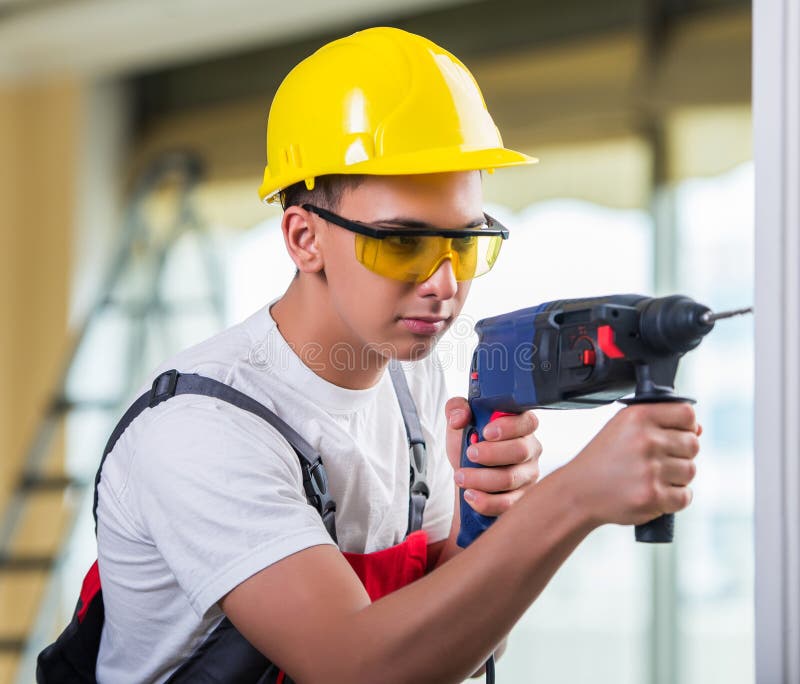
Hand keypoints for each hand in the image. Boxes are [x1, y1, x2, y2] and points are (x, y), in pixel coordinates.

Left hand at [445, 398, 541, 516]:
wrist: (466, 478)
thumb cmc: (468, 446)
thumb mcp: (458, 424)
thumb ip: (456, 409)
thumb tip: (459, 417)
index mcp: (519, 426)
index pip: (527, 421)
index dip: (508, 426)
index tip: (486, 432)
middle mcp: (529, 449)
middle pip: (520, 450)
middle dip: (491, 453)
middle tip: (470, 454)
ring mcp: (528, 475)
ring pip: (511, 478)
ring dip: (481, 478)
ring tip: (461, 476)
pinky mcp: (522, 498)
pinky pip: (508, 503)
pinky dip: (486, 500)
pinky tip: (471, 495)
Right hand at [564, 402, 700, 526]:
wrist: (579, 491)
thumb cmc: (603, 458)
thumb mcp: (622, 428)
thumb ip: (658, 423)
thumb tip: (698, 429)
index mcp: (638, 416)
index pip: (687, 414)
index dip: (685, 426)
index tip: (673, 435)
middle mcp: (645, 439)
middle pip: (693, 444)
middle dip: (680, 454)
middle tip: (656, 461)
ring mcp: (650, 469)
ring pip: (690, 471)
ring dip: (676, 477)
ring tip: (651, 477)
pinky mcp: (653, 496)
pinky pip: (685, 496)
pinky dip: (673, 498)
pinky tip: (653, 492)